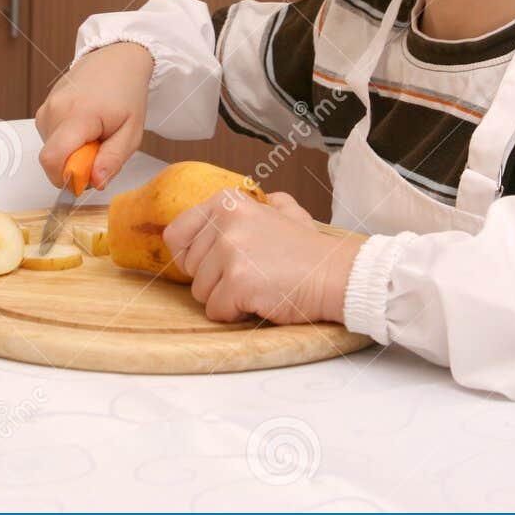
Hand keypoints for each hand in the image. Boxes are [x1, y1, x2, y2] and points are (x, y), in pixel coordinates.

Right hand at [34, 42, 153, 189]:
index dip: (66, 178)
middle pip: (52, 158)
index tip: (86, 178)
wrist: (117, 59)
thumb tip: (96, 182)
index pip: (53, 159)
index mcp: (78, 115)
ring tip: (93, 134)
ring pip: (50, 149)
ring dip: (71, 152)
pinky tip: (83, 127)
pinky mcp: (44, 107)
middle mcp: (56, 109)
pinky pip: (50, 137)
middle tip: (99, 149)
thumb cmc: (126, 92)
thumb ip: (112, 160)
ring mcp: (47, 106)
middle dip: (74, 165)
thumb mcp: (131, 132)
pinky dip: (66, 140)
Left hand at [163, 189, 365, 324]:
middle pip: (190, 268)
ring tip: (258, 286)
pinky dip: (235, 314)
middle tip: (250, 274)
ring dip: (225, 298)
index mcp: (228, 203)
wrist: (337, 275)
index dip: (189, 255)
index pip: (176, 233)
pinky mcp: (237, 282)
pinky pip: (215, 311)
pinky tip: (260, 300)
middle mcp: (225, 222)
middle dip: (214, 279)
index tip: (208, 264)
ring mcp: (230, 251)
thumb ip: (262, 204)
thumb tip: (254, 200)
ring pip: (200, 292)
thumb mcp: (287, 211)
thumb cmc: (311, 251)